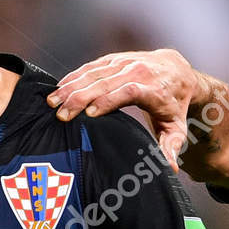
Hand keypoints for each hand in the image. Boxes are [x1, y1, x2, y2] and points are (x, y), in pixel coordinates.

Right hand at [48, 49, 201, 169]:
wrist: (176, 69)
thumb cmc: (174, 103)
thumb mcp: (176, 127)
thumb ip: (171, 147)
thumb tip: (170, 169)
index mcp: (153, 89)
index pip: (129, 91)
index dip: (108, 101)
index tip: (89, 114)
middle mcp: (138, 71)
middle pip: (105, 82)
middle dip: (80, 97)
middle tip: (60, 113)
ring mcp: (123, 63)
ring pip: (93, 73)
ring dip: (71, 86)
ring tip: (52, 101)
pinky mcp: (112, 59)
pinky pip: (90, 67)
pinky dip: (73, 77)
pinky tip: (58, 89)